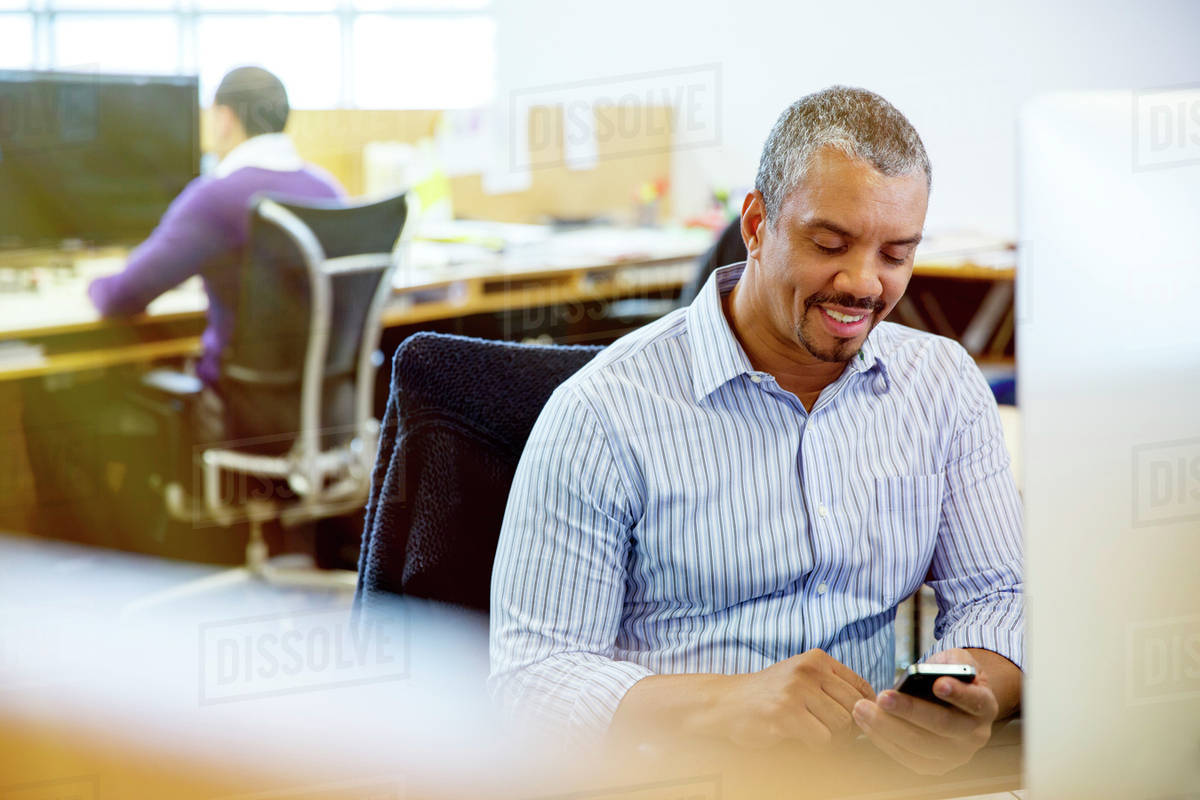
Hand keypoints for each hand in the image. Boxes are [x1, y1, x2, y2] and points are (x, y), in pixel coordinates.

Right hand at [686, 649, 875, 749]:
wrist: (727, 702)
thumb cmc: (769, 694)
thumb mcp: (802, 677)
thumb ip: (832, 686)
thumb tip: (871, 710)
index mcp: (816, 659)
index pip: (861, 687)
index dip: (863, 709)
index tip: (853, 721)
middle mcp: (808, 670)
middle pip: (854, 708)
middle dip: (847, 727)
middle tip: (829, 732)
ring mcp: (796, 690)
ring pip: (840, 725)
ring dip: (829, 737)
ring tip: (809, 731)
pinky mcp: (785, 713)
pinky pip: (821, 739)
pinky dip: (814, 745)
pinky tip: (796, 736)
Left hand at [852, 648, 998, 774]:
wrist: (953, 699)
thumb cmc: (951, 676)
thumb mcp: (955, 660)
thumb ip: (948, 662)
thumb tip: (927, 673)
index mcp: (985, 706)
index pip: (975, 701)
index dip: (958, 693)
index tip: (938, 684)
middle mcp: (975, 734)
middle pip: (943, 726)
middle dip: (910, 711)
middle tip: (882, 697)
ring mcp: (956, 754)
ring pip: (922, 746)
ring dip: (888, 727)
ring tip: (863, 708)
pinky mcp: (936, 766)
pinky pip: (908, 758)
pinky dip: (884, 740)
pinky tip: (866, 723)